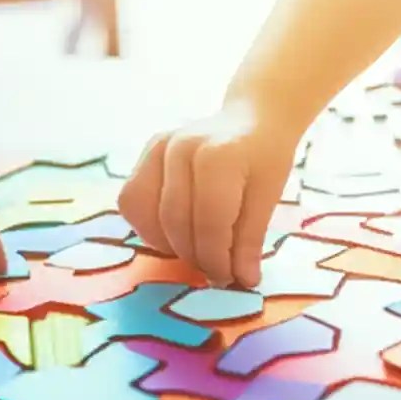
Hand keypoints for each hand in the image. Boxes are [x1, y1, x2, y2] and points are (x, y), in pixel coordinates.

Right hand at [118, 99, 301, 287]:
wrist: (252, 118)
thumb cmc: (265, 158)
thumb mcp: (269, 197)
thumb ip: (249, 239)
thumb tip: (242, 281)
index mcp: (218, 155)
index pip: (209, 222)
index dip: (217, 259)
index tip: (229, 279)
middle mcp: (180, 146)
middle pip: (174, 220)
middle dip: (194, 256)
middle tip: (213, 272)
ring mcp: (157, 147)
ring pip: (143, 212)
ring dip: (166, 243)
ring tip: (194, 250)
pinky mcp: (145, 152)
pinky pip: (131, 200)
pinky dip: (148, 225)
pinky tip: (173, 232)